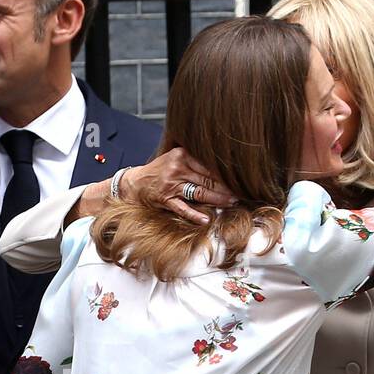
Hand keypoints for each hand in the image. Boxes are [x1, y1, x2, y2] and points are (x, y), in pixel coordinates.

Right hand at [73, 149, 236, 226]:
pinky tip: (205, 219)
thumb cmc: (159, 172)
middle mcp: (177, 168)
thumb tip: (220, 168)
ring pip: (199, 192)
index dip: (225, 174)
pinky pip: (183, 208)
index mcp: (181, 155)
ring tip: (230, 203)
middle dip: (225, 188)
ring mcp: (170, 184)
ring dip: (216, 199)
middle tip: (239, 194)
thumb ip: (194, 161)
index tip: (238, 179)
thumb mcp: (174, 159)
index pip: (208, 166)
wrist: (134, 183)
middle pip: (207, 179)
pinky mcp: (165, 199)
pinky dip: (194, 214)